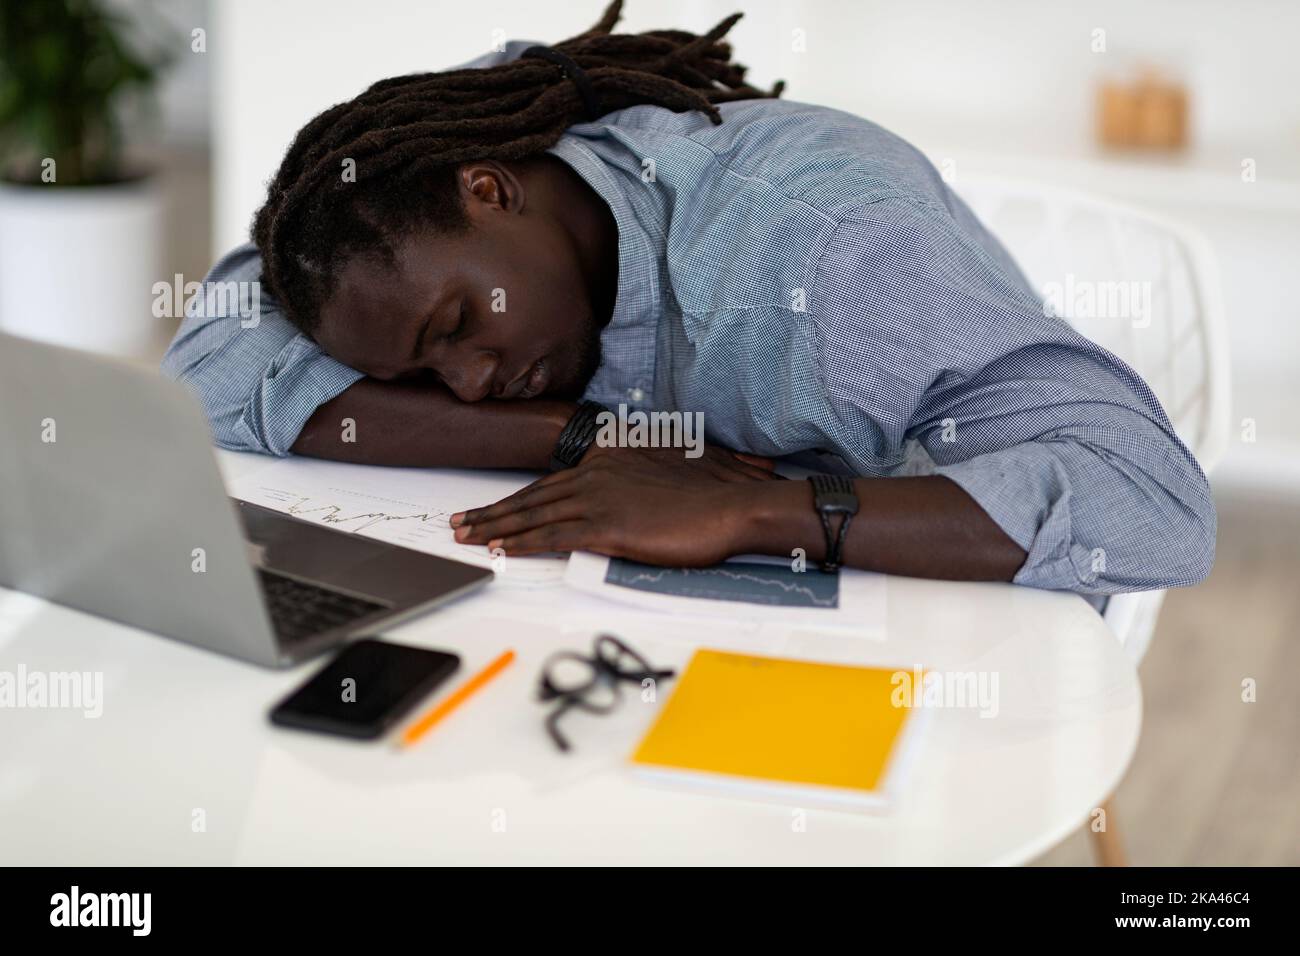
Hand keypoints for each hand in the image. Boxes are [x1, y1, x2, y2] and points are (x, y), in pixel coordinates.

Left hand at [451, 444, 780, 565]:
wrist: (732, 505)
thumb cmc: (711, 495)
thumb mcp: (671, 473)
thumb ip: (643, 480)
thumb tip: (632, 495)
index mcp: (610, 457)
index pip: (553, 481)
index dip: (520, 497)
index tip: (495, 508)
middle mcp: (597, 471)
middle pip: (533, 496)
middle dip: (492, 512)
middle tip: (460, 523)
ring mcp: (599, 497)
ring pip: (534, 515)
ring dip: (495, 528)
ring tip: (466, 538)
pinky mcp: (606, 526)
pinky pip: (552, 537)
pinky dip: (522, 543)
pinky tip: (501, 550)